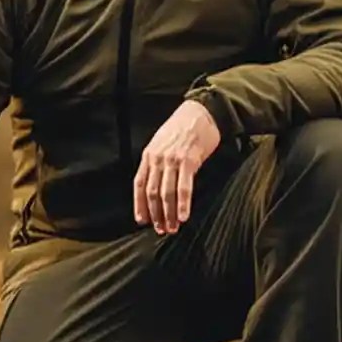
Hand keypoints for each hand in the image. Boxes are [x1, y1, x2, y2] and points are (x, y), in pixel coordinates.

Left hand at [134, 100, 220, 234]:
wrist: (201, 112)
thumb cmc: (182, 128)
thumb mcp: (161, 142)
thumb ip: (156, 161)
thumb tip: (155, 184)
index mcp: (149, 155)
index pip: (140, 185)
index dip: (140, 205)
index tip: (142, 221)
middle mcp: (157, 158)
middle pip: (152, 193)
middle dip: (155, 214)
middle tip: (161, 229)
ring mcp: (172, 160)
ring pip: (166, 193)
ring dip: (169, 214)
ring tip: (173, 228)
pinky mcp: (188, 161)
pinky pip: (184, 187)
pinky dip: (183, 204)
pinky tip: (184, 216)